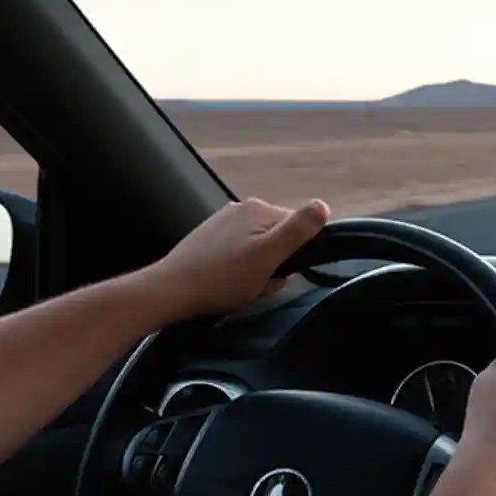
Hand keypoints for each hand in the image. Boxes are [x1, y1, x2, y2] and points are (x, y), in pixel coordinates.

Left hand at [143, 197, 329, 318]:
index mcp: (259, 208)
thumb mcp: (268, 256)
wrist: (172, 290)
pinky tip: (226, 281)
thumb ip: (298, 230)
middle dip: (275, 263)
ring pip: (259, 248)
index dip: (293, 256)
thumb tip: (324, 205)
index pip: (298, 229)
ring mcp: (224, 221)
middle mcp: (242, 207)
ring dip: (257, 269)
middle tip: (257, 283)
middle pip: (278, 238)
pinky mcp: (210, 237)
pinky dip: (239, 268)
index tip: (277, 273)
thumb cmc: (223, 278)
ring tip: (239, 285)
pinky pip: (239, 252)